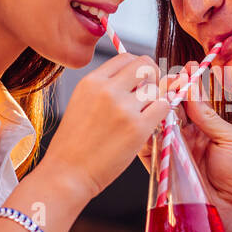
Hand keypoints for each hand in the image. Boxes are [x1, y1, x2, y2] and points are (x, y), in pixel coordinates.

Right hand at [43, 53, 169, 199]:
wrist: (67, 173)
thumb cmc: (73, 145)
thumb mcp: (81, 103)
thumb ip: (105, 88)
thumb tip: (134, 79)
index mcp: (91, 81)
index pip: (126, 57)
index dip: (138, 68)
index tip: (140, 81)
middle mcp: (107, 90)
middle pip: (146, 66)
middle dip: (153, 78)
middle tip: (150, 95)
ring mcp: (124, 108)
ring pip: (157, 87)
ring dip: (157, 98)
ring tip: (146, 114)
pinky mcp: (137, 128)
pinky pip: (164, 107)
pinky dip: (163, 113)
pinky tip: (152, 123)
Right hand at [136, 60, 231, 231]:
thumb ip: (209, 118)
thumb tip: (192, 91)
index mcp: (207, 130)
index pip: (191, 102)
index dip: (186, 86)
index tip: (185, 70)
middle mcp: (188, 140)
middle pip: (171, 111)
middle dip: (167, 93)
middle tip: (167, 80)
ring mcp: (175, 155)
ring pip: (157, 128)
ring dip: (155, 111)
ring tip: (157, 97)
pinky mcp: (165, 173)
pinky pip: (150, 154)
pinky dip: (145, 139)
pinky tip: (146, 124)